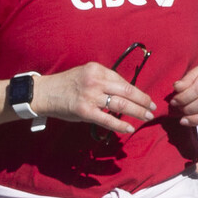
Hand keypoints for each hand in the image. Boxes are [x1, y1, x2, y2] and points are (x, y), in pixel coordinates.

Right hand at [32, 61, 159, 134]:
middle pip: (126, 91)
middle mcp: (95, 81)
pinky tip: (129, 128)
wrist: (44, 92)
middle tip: (153, 108)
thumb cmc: (66, 84)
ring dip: (137, 112)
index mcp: (97, 69)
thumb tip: (124, 92)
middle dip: (143, 101)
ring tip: (146, 117)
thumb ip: (103, 80)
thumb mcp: (85, 74)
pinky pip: (107, 120)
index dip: (137, 91)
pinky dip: (120, 125)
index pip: (122, 81)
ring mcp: (90, 96)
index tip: (145, 98)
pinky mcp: (85, 111)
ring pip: (121, 105)